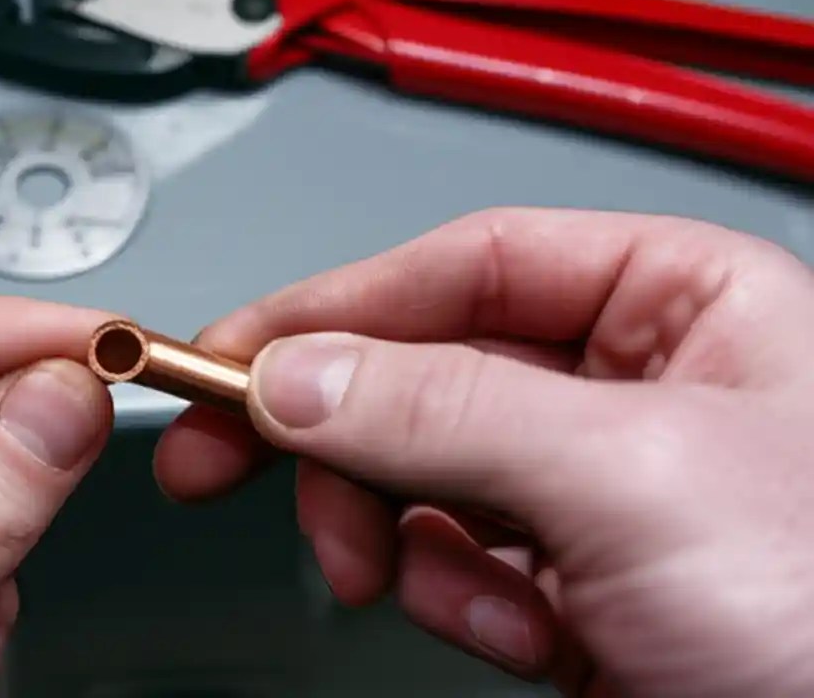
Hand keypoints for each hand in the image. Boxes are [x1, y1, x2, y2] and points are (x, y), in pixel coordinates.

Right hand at [155, 209, 813, 696]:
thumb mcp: (626, 478)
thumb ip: (442, 411)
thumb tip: (294, 375)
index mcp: (682, 302)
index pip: (464, 266)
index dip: (335, 306)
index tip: (229, 355)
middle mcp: (634, 383)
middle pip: (423, 372)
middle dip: (343, 441)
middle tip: (225, 464)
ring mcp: (597, 485)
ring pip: (421, 473)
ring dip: (413, 545)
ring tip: (473, 602)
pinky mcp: (572, 577)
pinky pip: (455, 561)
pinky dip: (464, 605)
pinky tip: (532, 639)